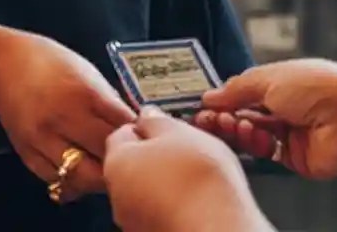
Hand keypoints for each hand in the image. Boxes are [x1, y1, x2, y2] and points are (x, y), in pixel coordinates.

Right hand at [0, 32, 136, 202]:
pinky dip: (74, 183)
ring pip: (81, 178)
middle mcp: (62, 118)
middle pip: (105, 159)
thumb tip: (141, 130)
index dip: (142, 139)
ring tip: (109, 173)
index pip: (124, 128)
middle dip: (125, 164)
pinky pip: (57, 181)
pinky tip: (84, 173)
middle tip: (135, 164)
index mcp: (84, 94)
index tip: (149, 141)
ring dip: (99, 180)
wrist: (4, 65)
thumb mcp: (90, 75)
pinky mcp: (26, 154)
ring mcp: (42, 139)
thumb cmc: (55, 65)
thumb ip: (112, 106)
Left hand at [104, 108, 272, 231]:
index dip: (146, 126)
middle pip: (133, 164)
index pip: (122, 133)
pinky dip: (174, 205)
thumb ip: (158, 120)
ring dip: (166, 182)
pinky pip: (161, 211)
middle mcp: (118, 195)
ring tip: (196, 178)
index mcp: (117, 162)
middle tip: (185, 151)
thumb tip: (148, 115)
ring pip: (148, 190)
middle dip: (157, 156)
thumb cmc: (200, 182)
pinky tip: (197, 200)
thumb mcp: (180, 133)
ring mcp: (134, 219)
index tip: (165, 127)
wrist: (219, 228)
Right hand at [196, 59, 336, 179]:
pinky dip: (255, 144)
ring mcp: (290, 132)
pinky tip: (252, 134)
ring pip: (252, 135)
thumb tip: (212, 95)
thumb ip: (237, 89)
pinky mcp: (293, 157)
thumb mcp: (269, 78)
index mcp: (282, 81)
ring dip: (238, 129)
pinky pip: (265, 153)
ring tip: (232, 123)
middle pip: (244, 114)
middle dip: (224, 115)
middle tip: (207, 118)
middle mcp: (286, 106)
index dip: (223, 99)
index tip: (203, 105)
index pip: (244, 91)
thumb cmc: (323, 88)